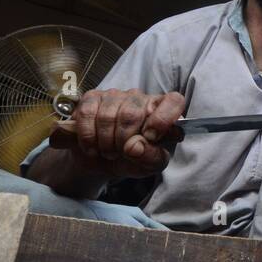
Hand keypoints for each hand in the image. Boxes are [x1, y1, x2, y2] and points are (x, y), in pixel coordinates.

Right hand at [49, 89, 185, 178]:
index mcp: (161, 111)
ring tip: (109, 151)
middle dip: (123, 141)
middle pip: (132, 114)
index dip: (163, 119)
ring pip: (108, 116)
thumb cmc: (131, 159)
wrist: (100, 162)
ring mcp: (114, 96)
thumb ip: (152, 158)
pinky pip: (88, 114)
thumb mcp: (149, 166)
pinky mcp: (91, 98)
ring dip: (106, 142)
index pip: (173, 101)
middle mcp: (139, 99)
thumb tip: (135, 146)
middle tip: (122, 153)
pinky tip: (92, 146)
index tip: (151, 137)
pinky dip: (88, 137)